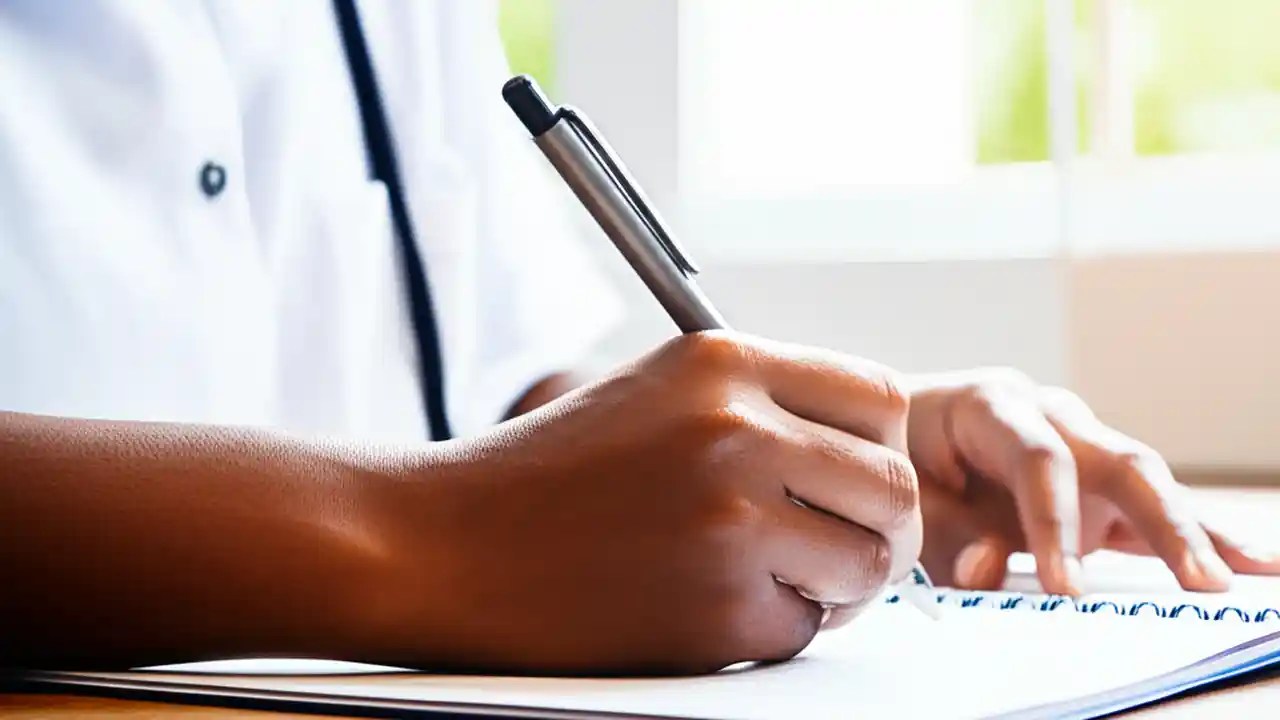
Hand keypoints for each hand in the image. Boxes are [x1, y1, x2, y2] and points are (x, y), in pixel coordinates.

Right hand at [372, 332, 920, 674]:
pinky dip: (772, 630)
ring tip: (778, 582)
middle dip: (880, 529)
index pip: (880, 398)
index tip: (856, 480)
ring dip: (838, 587)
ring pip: (869, 564)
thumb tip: (869, 449)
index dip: (881, 447)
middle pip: (895, 486)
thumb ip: (762, 400)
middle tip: (842, 551)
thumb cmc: (547, 472)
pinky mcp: (717, 609)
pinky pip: (803, 629)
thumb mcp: (656, 391)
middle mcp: (736, 429)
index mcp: (723, 361)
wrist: (446, 544)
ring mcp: (730, 520)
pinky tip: (709, 607)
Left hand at [907, 368, 1279, 594]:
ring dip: (1196, 533)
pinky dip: (1196, 536)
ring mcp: (1080, 447)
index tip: (1067, 588)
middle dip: (1163, 522)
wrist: (889, 431)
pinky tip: (1251, 563)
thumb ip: (947, 535)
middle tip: (1197, 581)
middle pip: (1119, 461)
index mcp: (993, 406)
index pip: (1039, 458)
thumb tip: (989, 573)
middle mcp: (1049, 417)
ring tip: (1241, 577)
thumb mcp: (908, 497)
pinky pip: (1150, 510)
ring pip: (1150, 483)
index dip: (1054, 523)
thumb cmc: (896, 460)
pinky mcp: (1096, 485)